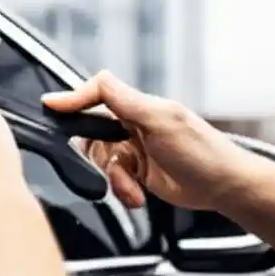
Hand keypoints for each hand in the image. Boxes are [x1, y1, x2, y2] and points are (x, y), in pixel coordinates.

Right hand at [43, 71, 259, 210]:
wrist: (224, 188)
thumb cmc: (202, 152)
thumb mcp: (159, 119)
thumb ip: (124, 99)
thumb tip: (95, 79)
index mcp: (139, 106)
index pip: (98, 92)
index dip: (73, 99)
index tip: (50, 106)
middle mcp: (135, 125)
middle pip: (92, 133)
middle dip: (101, 157)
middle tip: (115, 166)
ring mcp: (136, 149)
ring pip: (102, 160)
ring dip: (115, 179)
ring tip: (133, 189)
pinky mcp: (139, 172)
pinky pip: (114, 179)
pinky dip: (122, 190)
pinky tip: (138, 196)